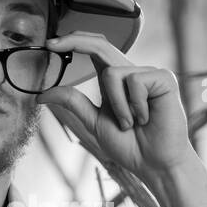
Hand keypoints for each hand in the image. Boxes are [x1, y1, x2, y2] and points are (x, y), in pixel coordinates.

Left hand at [36, 31, 196, 181]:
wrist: (155, 165)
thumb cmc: (130, 146)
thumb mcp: (94, 122)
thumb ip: (73, 103)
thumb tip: (42, 95)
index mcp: (115, 82)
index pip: (94, 51)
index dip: (73, 42)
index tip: (50, 44)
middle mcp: (131, 73)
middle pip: (102, 46)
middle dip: (75, 42)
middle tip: (51, 44)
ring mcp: (149, 74)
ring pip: (113, 73)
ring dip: (117, 106)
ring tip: (132, 123)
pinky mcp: (164, 79)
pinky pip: (135, 81)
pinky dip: (135, 106)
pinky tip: (147, 118)